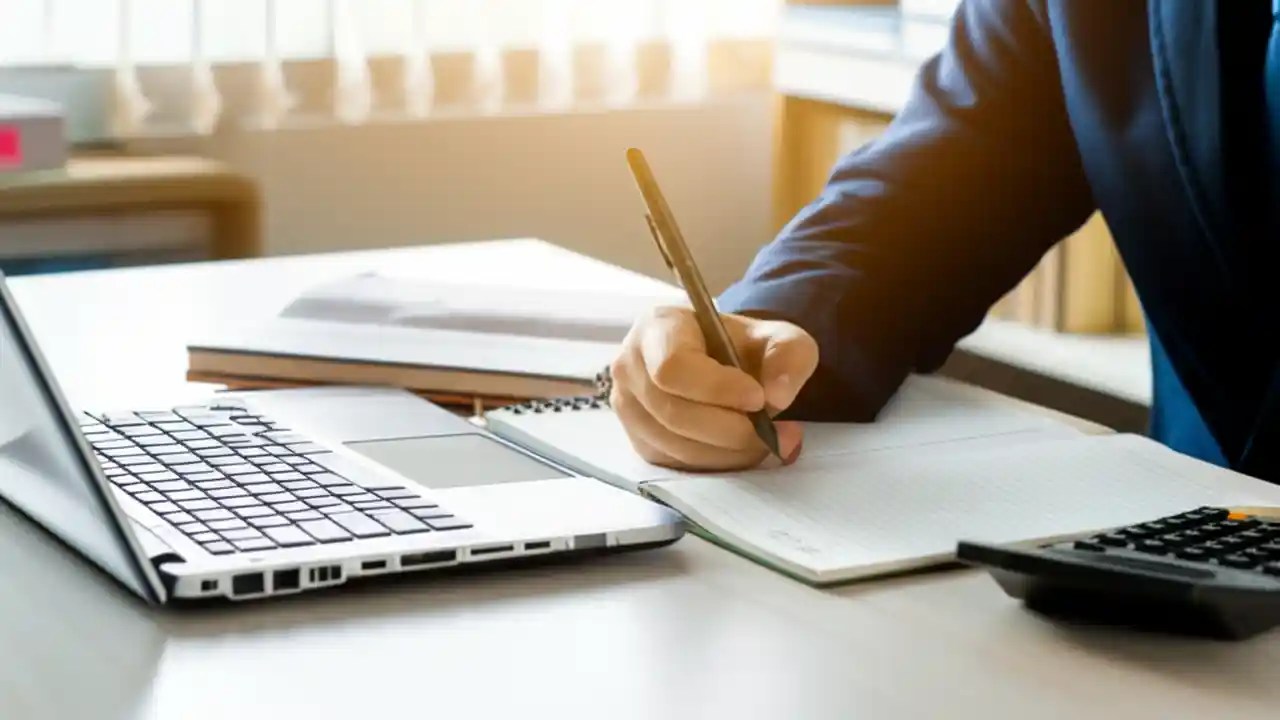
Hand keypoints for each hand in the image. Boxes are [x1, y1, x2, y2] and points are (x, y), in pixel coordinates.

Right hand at [609, 306, 818, 470]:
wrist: (727, 367)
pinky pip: (676, 464)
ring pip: (676, 445)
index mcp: (657, 327)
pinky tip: (743, 449)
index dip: (716, 388)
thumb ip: (789, 356)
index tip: (758, 398)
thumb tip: (777, 395)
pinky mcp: (639, 441)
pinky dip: (717, 463)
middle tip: (776, 432)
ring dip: (730, 451)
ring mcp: (628, 408)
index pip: (673, 366)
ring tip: (769, 440)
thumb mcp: (779, 338)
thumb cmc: (744, 347)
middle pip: (674, 412)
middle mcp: (630, 366)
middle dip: (731, 429)